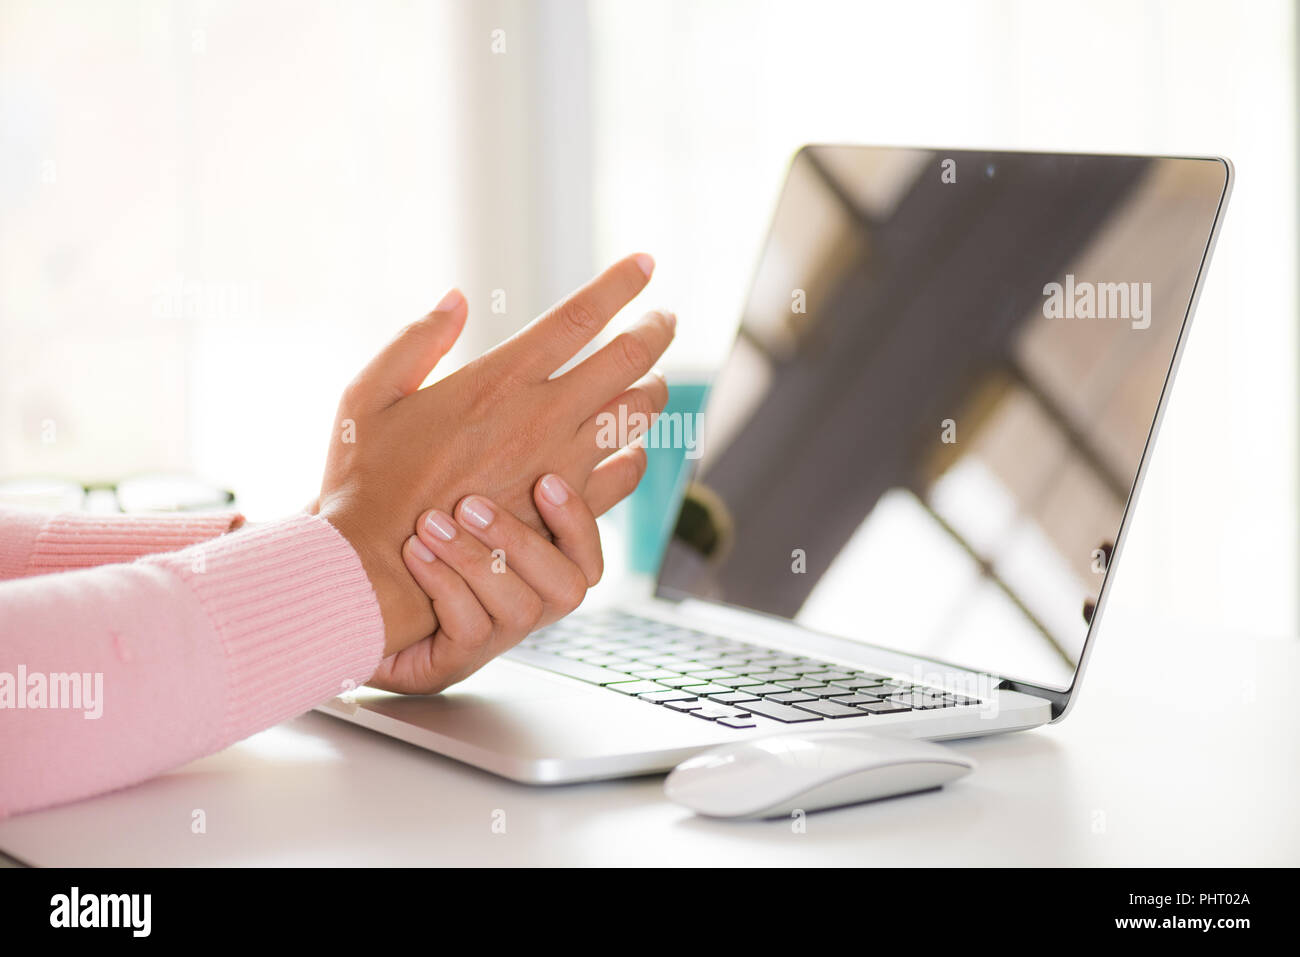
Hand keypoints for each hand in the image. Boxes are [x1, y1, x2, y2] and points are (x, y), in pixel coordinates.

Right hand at [317, 254, 671, 656]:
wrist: (377, 566)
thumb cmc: (364, 479)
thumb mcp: (367, 394)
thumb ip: (415, 342)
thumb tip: (457, 299)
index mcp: (497, 380)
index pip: (579, 318)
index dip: (620, 285)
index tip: (646, 263)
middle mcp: (541, 418)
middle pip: (627, 359)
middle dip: (655, 330)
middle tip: (665, 319)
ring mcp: (560, 467)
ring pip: (635, 414)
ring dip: (652, 389)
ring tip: (652, 378)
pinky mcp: (565, 514)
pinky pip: (626, 475)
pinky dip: (637, 453)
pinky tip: (632, 446)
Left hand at [370, 472, 616, 693]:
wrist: (349, 584)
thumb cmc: (403, 527)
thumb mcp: (459, 486)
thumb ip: (509, 454)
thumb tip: (556, 413)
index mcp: (537, 563)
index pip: (588, 549)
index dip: (578, 518)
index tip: (546, 480)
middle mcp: (528, 602)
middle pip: (568, 586)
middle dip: (522, 539)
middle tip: (472, 503)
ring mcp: (496, 635)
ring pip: (520, 608)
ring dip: (478, 561)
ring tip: (432, 524)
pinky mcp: (457, 660)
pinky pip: (470, 628)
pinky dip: (445, 587)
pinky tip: (416, 554)